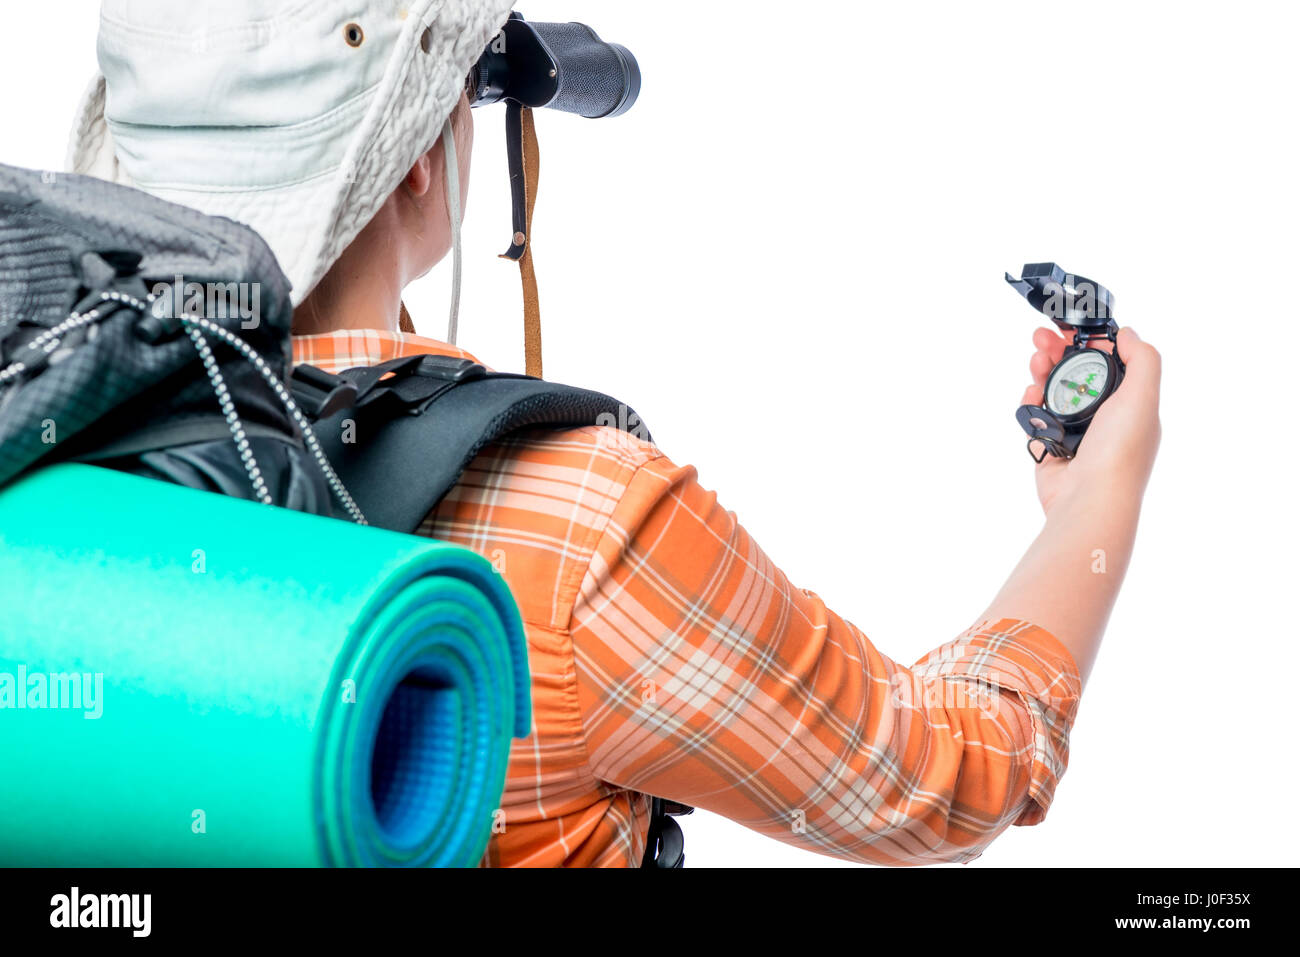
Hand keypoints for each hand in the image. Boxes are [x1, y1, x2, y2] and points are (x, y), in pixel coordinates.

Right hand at [1021, 327, 1161, 515]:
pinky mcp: (1050, 446)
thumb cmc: (1120, 451)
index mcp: (1130, 406)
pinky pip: (1036, 416)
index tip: (1073, 330)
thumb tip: (1127, 334)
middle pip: (1077, 374)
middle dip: (1058, 352)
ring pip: (1054, 392)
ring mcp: (1075, 433)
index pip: (1109, 364)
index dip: (1090, 344)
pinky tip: (1031, 394)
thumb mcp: (1143, 397)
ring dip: (1043, 371)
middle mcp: (1103, 418)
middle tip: (1041, 337)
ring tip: (1035, 361)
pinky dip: (1031, 402)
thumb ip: (1142, 359)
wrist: (1088, 498)